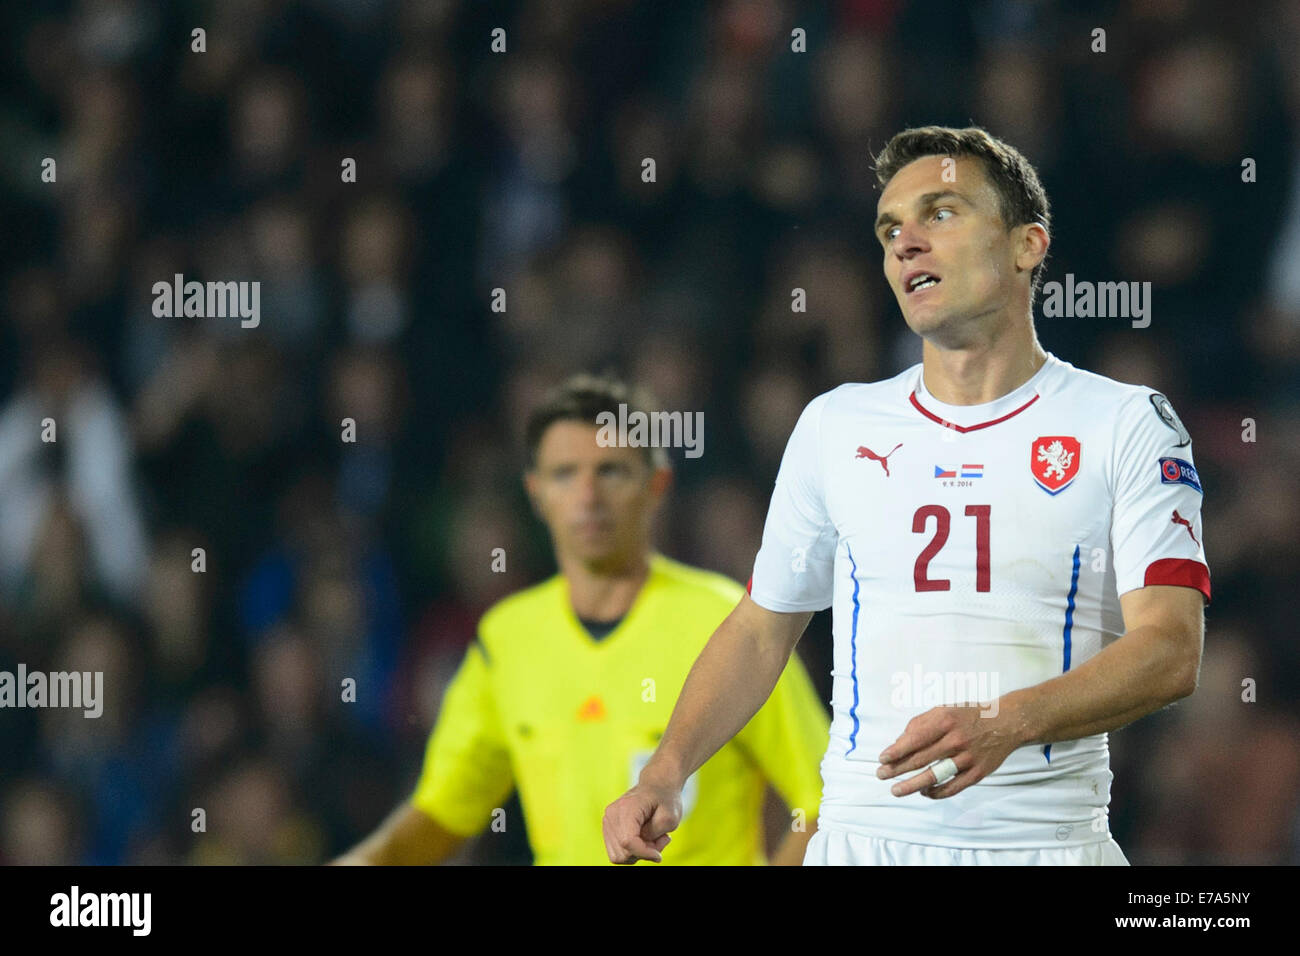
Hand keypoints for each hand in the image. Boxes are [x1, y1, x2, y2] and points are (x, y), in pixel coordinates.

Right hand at [602, 777, 681, 863]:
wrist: (656, 786)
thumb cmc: (665, 800)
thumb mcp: (670, 818)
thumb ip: (655, 835)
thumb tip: (642, 849)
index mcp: (626, 808)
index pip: (628, 841)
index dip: (644, 853)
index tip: (658, 855)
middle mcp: (612, 814)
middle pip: (622, 852)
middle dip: (643, 853)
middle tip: (659, 840)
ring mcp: (607, 821)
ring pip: (618, 856)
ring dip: (637, 854)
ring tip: (652, 839)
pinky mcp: (608, 828)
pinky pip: (617, 852)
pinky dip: (632, 852)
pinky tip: (644, 840)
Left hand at [876, 699, 1024, 798]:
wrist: (1006, 722)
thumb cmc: (969, 715)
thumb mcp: (944, 710)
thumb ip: (920, 723)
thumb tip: (899, 742)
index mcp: (945, 721)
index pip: (915, 739)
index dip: (896, 751)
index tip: (882, 758)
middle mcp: (956, 739)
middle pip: (921, 759)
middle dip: (897, 769)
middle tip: (881, 774)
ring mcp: (968, 758)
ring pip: (935, 776)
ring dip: (912, 785)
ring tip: (896, 790)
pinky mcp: (978, 772)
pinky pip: (954, 787)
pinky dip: (937, 792)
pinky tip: (924, 792)